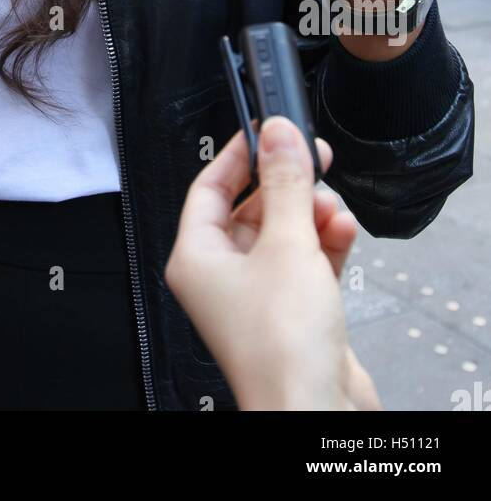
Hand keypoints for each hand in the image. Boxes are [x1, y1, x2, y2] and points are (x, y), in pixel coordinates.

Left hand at [164, 116, 381, 410]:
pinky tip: (342, 234)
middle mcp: (221, 277)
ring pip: (283, 234)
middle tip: (314, 159)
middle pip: (251, 209)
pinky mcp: (293, 312)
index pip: (208, 188)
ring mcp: (258, 296)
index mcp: (197, 259)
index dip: (238, 156)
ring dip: (312, 216)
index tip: (266, 131)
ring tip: (332, 209)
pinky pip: (306, 261)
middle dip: (287, 187)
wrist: (316, 409)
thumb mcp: (286, 243)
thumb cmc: (282, 346)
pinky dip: (324, 245)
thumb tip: (278, 136)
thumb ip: (286, 184)